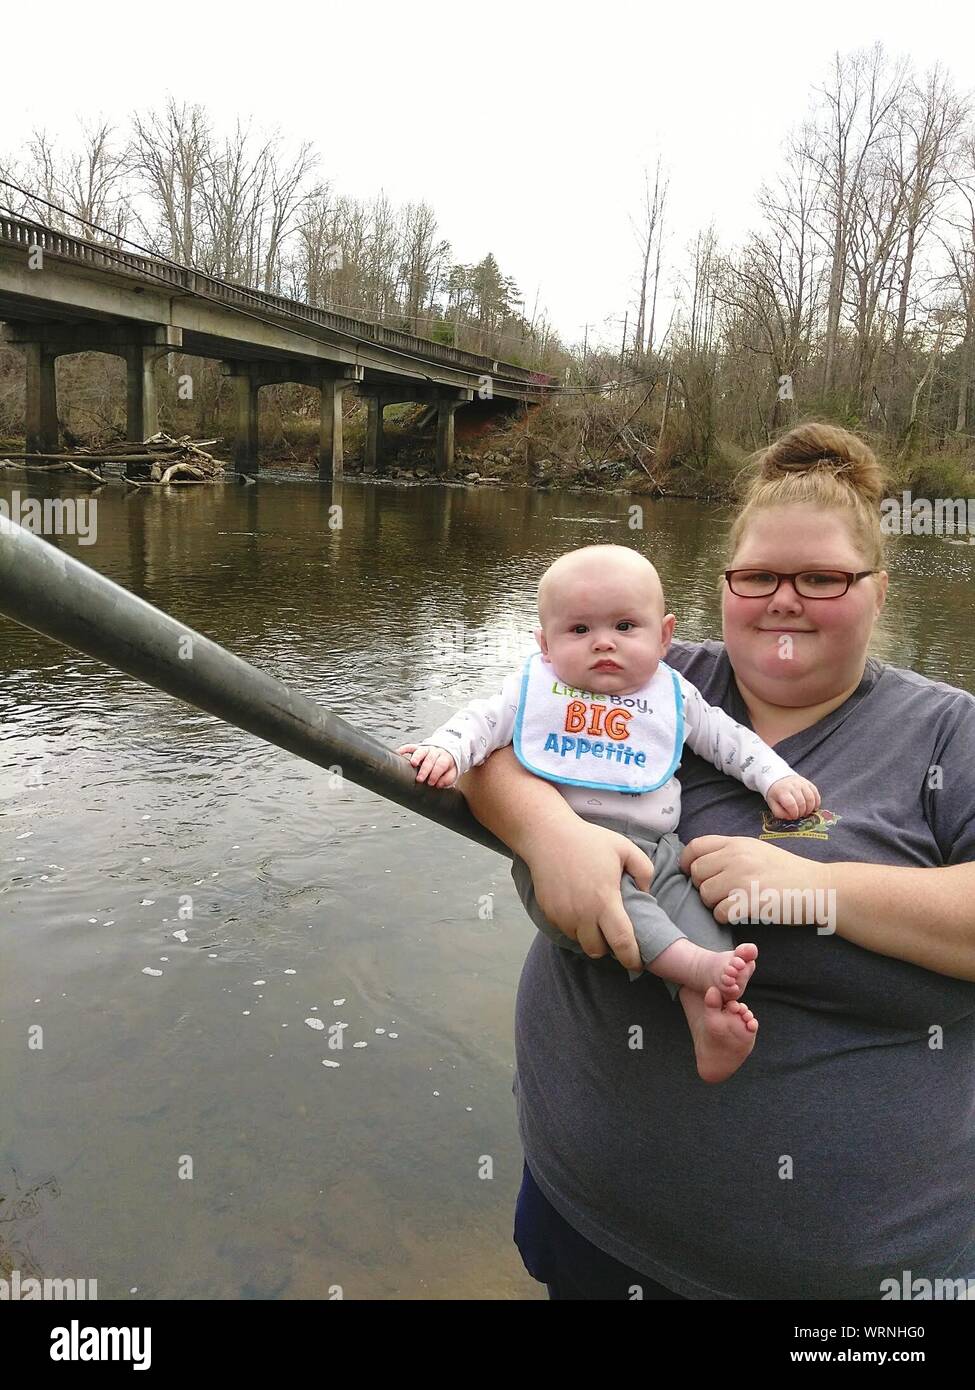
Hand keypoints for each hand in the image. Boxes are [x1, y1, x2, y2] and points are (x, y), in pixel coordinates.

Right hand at [396, 743, 458, 788]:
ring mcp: (426, 749)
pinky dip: (404, 749)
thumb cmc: (447, 766)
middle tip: (420, 779)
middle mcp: (435, 752)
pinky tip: (398, 753)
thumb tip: (439, 784)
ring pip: (421, 751)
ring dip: (416, 757)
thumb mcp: (452, 773)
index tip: (431, 783)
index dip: (435, 774)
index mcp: (445, 758)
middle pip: (430, 759)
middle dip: (425, 769)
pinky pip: (410, 747)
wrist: (446, 752)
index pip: (440, 765)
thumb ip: (447, 779)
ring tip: (412, 764)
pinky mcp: (418, 747)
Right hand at [521, 816, 653, 972]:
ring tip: (596, 919)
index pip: (621, 942)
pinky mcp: (548, 912)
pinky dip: (575, 926)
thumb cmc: (588, 840)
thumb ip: (644, 870)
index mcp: (604, 901)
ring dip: (590, 937)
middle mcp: (582, 914)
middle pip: (598, 950)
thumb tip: (646, 892)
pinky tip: (579, 908)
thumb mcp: (624, 847)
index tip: (637, 962)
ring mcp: (562, 915)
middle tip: (615, 935)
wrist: (547, 835)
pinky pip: (565, 930)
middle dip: (609, 948)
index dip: (631, 958)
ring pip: (580, 941)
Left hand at [680, 835, 831, 926]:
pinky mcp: (750, 901)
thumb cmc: (786, 871)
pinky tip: (740, 914)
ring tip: (732, 904)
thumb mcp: (756, 850)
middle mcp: (736, 857)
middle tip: (720, 893)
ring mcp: (742, 879)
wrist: (817, 887)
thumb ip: (729, 852)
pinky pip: (720, 913)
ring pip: (706, 895)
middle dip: (703, 886)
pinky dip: (726, 917)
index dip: (687, 861)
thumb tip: (699, 862)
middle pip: (697, 873)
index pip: (695, 847)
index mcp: (736, 843)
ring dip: (714, 904)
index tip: (691, 872)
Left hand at [766, 774, 819, 820]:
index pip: (791, 804)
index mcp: (782, 791)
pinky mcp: (808, 783)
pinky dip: (816, 803)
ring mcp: (802, 783)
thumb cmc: (776, 794)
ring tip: (806, 812)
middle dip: (802, 812)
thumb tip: (790, 817)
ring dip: (810, 809)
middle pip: (802, 802)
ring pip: (811, 798)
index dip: (794, 813)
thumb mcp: (772, 803)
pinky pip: (816, 794)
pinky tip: (813, 808)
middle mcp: (793, 786)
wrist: (779, 779)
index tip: (794, 817)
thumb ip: (780, 812)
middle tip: (800, 816)